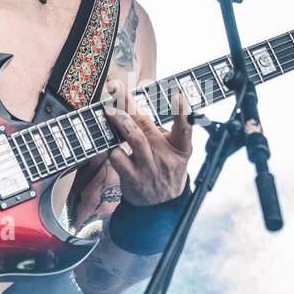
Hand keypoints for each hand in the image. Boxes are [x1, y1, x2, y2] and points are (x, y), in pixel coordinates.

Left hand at [101, 80, 193, 205]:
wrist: (161, 204)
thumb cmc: (166, 167)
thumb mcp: (175, 150)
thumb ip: (162, 128)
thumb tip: (139, 97)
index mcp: (181, 148)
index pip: (184, 128)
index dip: (182, 112)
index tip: (178, 96)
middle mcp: (166, 157)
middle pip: (147, 126)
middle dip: (130, 104)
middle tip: (117, 88)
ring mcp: (149, 169)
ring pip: (134, 138)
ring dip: (120, 121)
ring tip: (110, 109)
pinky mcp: (133, 179)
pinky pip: (118, 157)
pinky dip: (112, 146)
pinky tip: (109, 141)